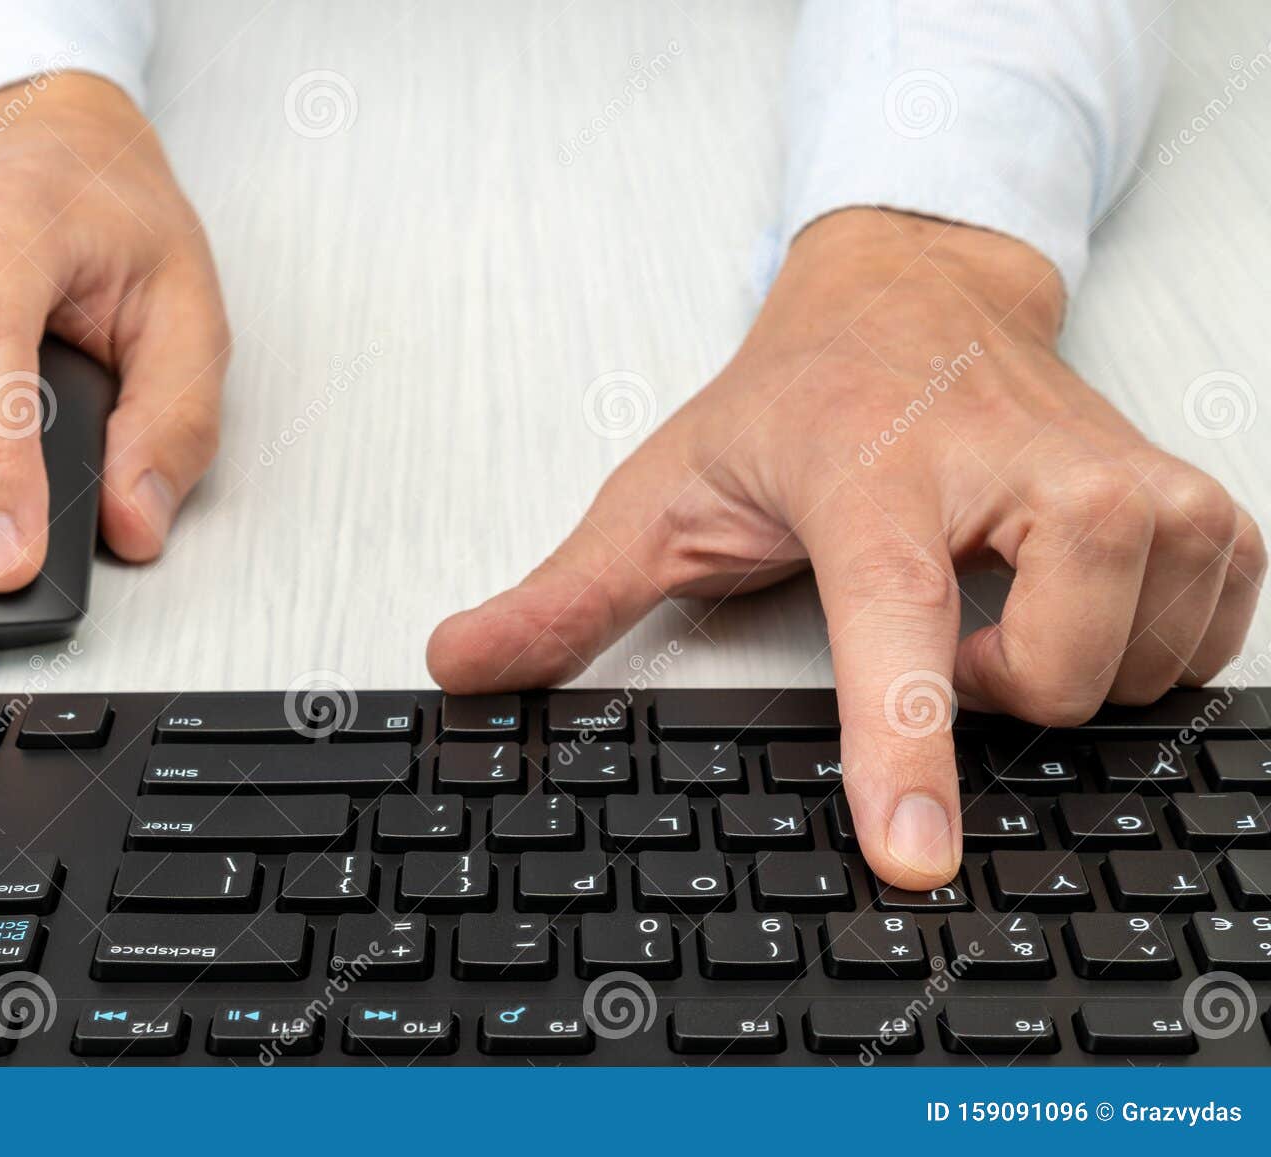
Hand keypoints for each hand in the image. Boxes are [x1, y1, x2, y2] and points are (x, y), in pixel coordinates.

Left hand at [428, 208, 1266, 888]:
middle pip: (1050, 676)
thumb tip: (461, 662)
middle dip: (983, 700)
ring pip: (1133, 668)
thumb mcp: (665, 492)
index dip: (906, 755)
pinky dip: (1141, 648)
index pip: (900, 634)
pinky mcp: (1192, 495)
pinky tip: (1074, 602)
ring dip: (1057, 670)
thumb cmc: (797, 400)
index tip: (916, 859)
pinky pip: (1206, 639)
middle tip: (929, 623)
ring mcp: (1125, 475)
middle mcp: (1020, 469)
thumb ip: (569, 594)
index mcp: (874, 482)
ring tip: (993, 603)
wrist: (913, 296)